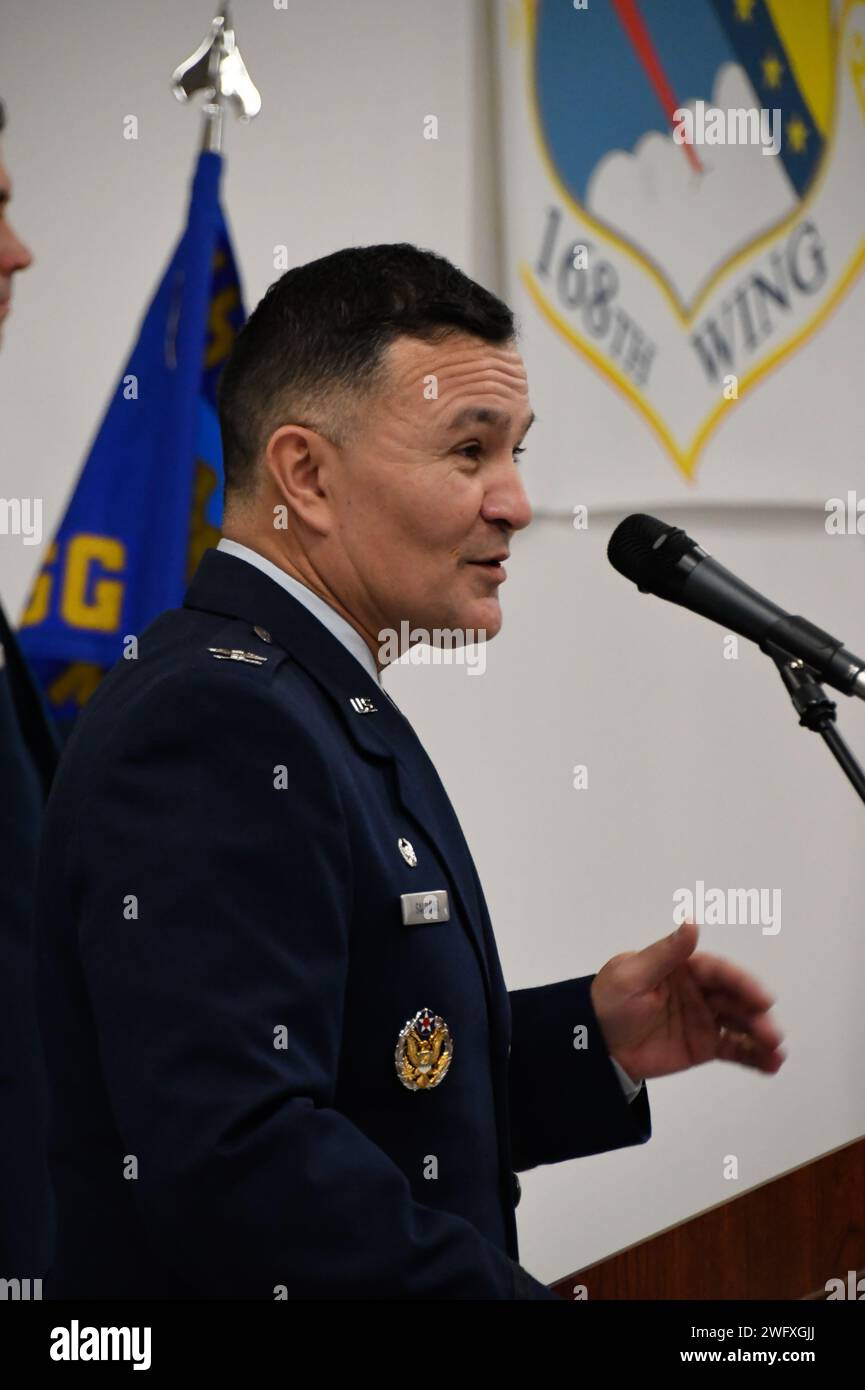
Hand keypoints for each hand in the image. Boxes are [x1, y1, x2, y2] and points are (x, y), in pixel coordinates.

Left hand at [590, 922, 785, 1082]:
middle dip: (757, 1014)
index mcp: (684, 968)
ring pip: (740, 1024)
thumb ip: (666, 953)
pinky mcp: (704, 1046)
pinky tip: (771, 1064)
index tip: (763, 998)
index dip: (742, 983)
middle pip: (735, 999)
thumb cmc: (610, 1002)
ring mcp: (704, 1019)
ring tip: (777, 1051)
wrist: (596, 1045)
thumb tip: (691, 923)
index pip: (719, 972)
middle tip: (772, 1032)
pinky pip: (734, 1049)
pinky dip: (754, 1056)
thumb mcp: (632, 974)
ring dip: (761, 1036)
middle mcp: (700, 992)